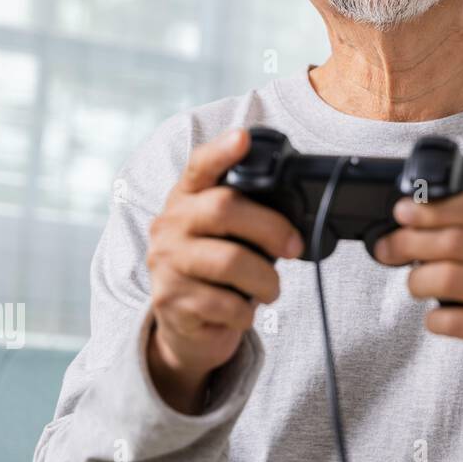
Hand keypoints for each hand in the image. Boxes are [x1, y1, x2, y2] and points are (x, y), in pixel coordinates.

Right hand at [144, 127, 304, 412]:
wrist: (186, 324)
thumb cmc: (219, 269)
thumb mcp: (230, 235)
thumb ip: (249, 215)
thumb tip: (297, 217)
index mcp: (188, 199)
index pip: (200, 166)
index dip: (221, 151)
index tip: (243, 136)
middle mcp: (170, 224)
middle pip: (224, 209)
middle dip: (272, 228)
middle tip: (294, 247)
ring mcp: (165, 261)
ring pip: (230, 261)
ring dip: (266, 279)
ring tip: (270, 288)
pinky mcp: (169, 299)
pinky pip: (224, 303)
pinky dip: (246, 311)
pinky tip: (242, 310)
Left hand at [374, 189, 462, 392]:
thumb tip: (427, 197)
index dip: (431, 208)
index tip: (402, 212)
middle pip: (454, 242)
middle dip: (410, 242)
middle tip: (390, 247)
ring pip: (449, 279)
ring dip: (418, 280)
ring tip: (415, 283)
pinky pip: (455, 322)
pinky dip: (434, 318)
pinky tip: (435, 315)